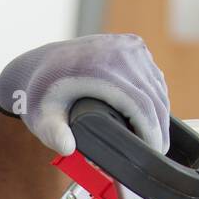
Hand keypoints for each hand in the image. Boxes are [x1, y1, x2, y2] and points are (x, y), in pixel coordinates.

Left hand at [0, 33, 169, 155]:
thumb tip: (67, 148)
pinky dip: (155, 97)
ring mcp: (128, 46)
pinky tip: (151, 116)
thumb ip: (53, 134)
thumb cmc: (40, 95)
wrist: (38, 65)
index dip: (152, 131)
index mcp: (102, 67)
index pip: (141, 104)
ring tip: (155, 139)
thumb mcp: (41, 117)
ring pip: (157, 86)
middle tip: (157, 152)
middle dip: (159, 127)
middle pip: (154, 96)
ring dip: (160, 113)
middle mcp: (120, 52)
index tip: (154, 152)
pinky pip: (152, 76)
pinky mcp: (132, 45)